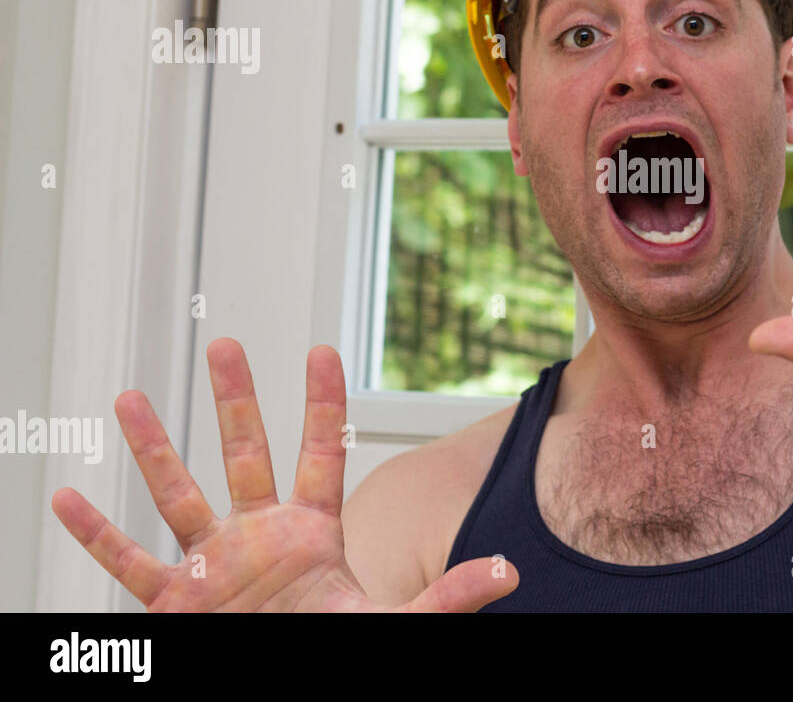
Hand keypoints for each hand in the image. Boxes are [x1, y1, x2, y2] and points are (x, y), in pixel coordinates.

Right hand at [52, 339, 517, 610]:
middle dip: (235, 398)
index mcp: (311, 533)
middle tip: (226, 341)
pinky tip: (66, 497)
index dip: (323, 402)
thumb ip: (450, 595)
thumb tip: (510, 571)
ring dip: (154, 448)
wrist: (284, 687)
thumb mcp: (396, 624)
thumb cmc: (334, 653)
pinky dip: (96, 535)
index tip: (322, 349)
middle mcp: (259, 536)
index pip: (321, 451)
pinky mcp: (176, 604)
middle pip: (245, 453)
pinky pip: (129, 563)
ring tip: (130, 397)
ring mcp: (213, 565)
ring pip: (178, 494)